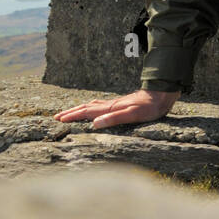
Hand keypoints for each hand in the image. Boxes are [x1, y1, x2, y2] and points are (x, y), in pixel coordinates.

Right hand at [53, 88, 179, 128]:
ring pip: (92, 105)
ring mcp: (115, 103)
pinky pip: (100, 105)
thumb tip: (95, 124)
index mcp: (111, 108)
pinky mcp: (121, 104)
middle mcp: (110, 105)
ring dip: (79, 109)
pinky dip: (90, 107)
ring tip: (69, 112)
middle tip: (57, 116)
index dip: (73, 116)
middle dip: (71, 112)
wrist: (162, 94)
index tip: (59, 119)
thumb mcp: (134, 115)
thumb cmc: (150, 108)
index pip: (87, 112)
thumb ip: (115, 119)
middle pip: (86, 107)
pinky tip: (92, 108)